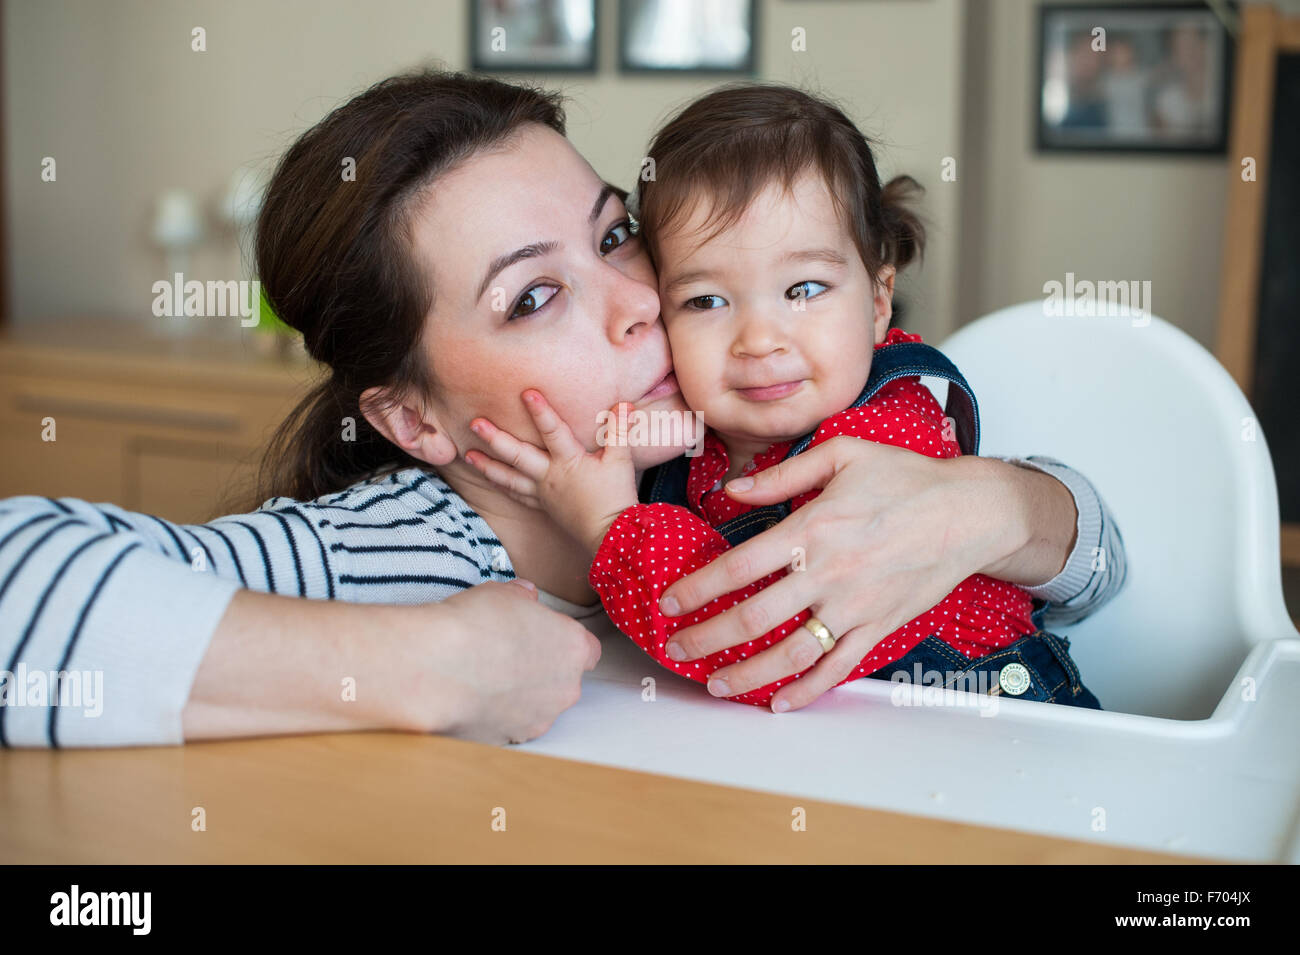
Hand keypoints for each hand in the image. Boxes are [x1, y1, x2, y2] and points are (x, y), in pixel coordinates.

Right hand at [411, 579, 601, 743]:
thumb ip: (521, 597)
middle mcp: (565, 688)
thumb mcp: (501, 593)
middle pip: (563, 679)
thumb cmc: (474, 625)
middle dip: (541, 669)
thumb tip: (524, 596)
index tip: (540, 635)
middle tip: (506, 654)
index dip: (562, 641)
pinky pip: (511, 725)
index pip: (587, 650)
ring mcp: (539, 718)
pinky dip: (497, 715)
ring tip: (485, 677)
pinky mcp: (511, 739)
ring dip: (519, 695)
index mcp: (573, 647)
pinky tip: (473, 698)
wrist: (438, 669)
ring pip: (538, 706)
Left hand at [465, 390, 639, 555]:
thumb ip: (619, 430)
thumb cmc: (616, 497)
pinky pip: (517, 495)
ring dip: (488, 466)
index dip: (541, 411)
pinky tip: (491, 479)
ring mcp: (543, 493)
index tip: (526, 393)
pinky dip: (502, 486)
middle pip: (517, 455)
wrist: (610, 535)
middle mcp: (550, 476)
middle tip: (475, 424)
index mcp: (569, 462)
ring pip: (509, 478)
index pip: (553, 431)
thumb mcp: (621, 461)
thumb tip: (624, 403)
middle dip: (495, 438)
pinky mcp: (543, 505)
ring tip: (468, 455)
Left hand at [657, 436, 1025, 711]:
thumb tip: (733, 489)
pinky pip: (838, 667)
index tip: (669, 601)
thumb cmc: (906, 478)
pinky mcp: (879, 626)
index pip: (738, 567)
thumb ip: (782, 474)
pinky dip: (807, 690)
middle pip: (753, 618)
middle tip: (676, 648)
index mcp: (811, 528)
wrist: (970, 511)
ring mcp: (855, 606)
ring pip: (790, 653)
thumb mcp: (841, 454)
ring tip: (714, 683)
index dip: (696, 588)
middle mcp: (828, 573)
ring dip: (746, 675)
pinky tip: (780, 702)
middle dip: (705, 638)